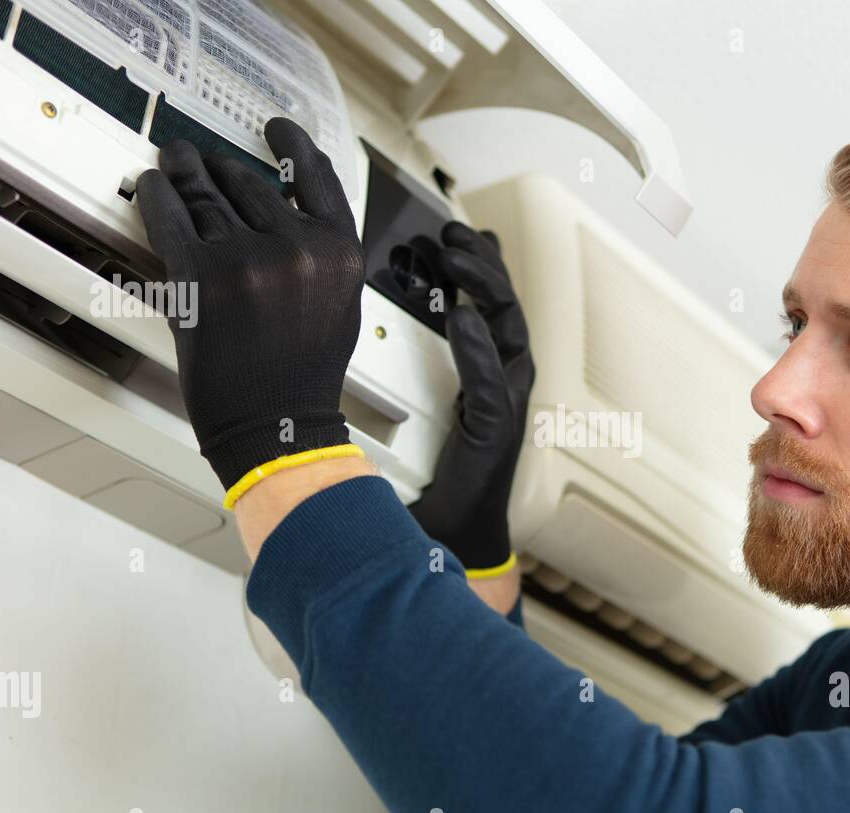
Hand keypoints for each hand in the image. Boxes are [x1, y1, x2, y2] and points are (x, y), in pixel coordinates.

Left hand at [135, 117, 365, 490]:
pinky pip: (171, 216)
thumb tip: (289, 213)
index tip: (275, 128)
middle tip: (199, 159)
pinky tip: (152, 187)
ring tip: (173, 163)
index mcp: (340, 254)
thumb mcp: (337, 306)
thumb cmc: (304, 377)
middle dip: (220, 169)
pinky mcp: (201, 274)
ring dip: (183, 172)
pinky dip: (156, 196)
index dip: (292, 145)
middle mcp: (299, 248)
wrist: (276, 426)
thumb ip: (321, 255)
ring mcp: (249, 259)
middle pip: (249, 184)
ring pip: (207, 194)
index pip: (317, 178)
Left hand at [408, 221, 534, 572]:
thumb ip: (390, 376)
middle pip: (503, 306)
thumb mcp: (406, 415)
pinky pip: (492, 385)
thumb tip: (340, 335)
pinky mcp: (496, 436)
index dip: (471, 268)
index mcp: (482, 376)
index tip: (446, 235)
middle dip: (479, 263)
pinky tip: (463, 322)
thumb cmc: (430, 485)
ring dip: (484, 290)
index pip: (485, 308)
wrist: (453, 543)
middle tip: (450, 233)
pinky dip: (478, 351)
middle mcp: (500, 384)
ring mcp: (504, 408)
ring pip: (509, 332)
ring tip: (458, 259)